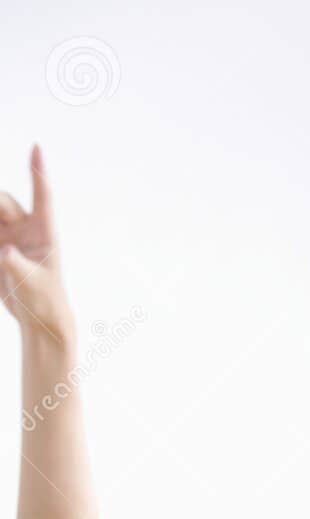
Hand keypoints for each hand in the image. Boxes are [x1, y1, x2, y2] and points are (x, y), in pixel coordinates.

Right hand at [0, 148, 72, 340]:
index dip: (38, 172)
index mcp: (44, 233)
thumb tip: (6, 251)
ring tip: (0, 246)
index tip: (37, 148)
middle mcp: (25, 229)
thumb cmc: (44, 300)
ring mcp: (8, 236)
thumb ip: (18, 266)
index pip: (42, 196)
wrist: (38, 318)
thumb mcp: (33, 284)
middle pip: (2, 201)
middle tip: (2, 236)